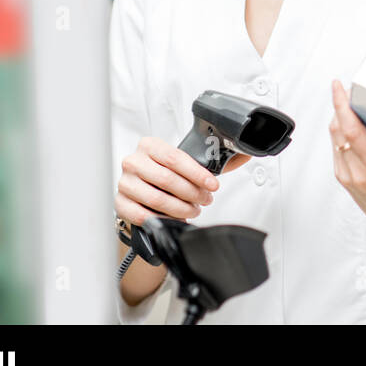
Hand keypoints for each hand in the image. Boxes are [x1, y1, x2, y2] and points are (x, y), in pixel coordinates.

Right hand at [115, 135, 250, 226]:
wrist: (140, 189)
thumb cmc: (165, 173)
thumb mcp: (185, 162)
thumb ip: (212, 159)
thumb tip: (245, 155)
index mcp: (149, 145)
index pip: (175, 158)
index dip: (197, 173)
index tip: (212, 185)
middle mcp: (133, 162)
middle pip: (167, 179)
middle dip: (192, 193)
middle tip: (205, 200)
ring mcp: (124, 183)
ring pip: (157, 199)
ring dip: (181, 208)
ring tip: (194, 211)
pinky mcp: (120, 203)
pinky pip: (143, 215)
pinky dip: (163, 220)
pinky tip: (176, 219)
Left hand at [329, 79, 365, 249]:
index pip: (353, 132)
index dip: (342, 106)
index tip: (339, 88)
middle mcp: (360, 174)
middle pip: (339, 131)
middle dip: (340, 107)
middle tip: (350, 91)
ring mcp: (350, 178)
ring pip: (335, 140)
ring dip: (339, 119)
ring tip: (353, 105)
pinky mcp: (346, 181)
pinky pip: (336, 150)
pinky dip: (340, 134)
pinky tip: (352, 126)